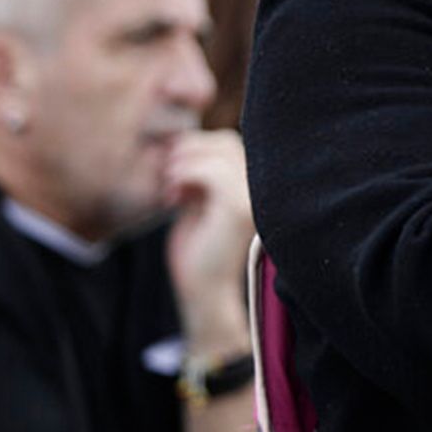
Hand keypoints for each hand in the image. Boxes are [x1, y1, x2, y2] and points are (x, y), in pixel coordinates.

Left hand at [163, 130, 254, 356]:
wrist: (204, 292)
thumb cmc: (199, 252)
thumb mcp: (199, 203)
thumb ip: (201, 174)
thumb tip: (183, 139)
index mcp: (258, 187)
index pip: (229, 143)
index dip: (196, 149)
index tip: (173, 175)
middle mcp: (264, 189)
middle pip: (225, 141)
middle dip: (189, 152)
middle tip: (167, 179)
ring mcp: (255, 197)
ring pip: (218, 151)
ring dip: (183, 164)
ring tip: (169, 189)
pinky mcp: (239, 208)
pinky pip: (210, 171)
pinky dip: (184, 176)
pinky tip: (172, 197)